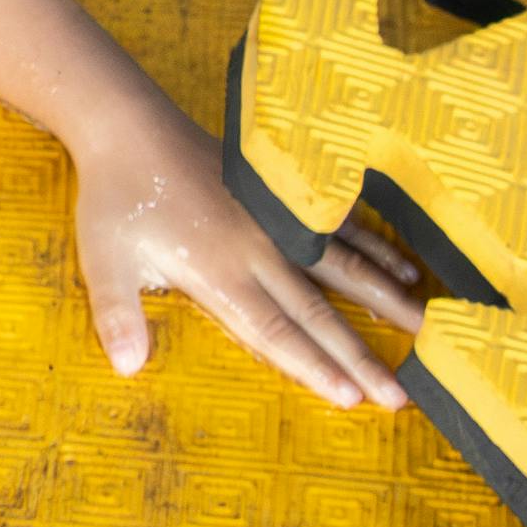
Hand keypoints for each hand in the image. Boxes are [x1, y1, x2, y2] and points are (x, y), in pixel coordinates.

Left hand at [74, 123, 419, 410]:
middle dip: (362, 356)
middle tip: (401, 394)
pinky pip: (338, 224)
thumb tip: (128, 368)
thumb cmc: (115, 199)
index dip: (315, 367)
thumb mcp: (102, 263)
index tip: (354, 398)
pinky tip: (404, 266)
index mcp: (220, 274)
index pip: (276, 332)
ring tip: (424, 327)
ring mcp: (275, 220)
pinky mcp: (280, 195)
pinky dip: (374, 247)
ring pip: (343, 267)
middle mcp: (259, 251)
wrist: (131, 129)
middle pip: (320, 312)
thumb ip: (119, 318)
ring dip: (384, 299)